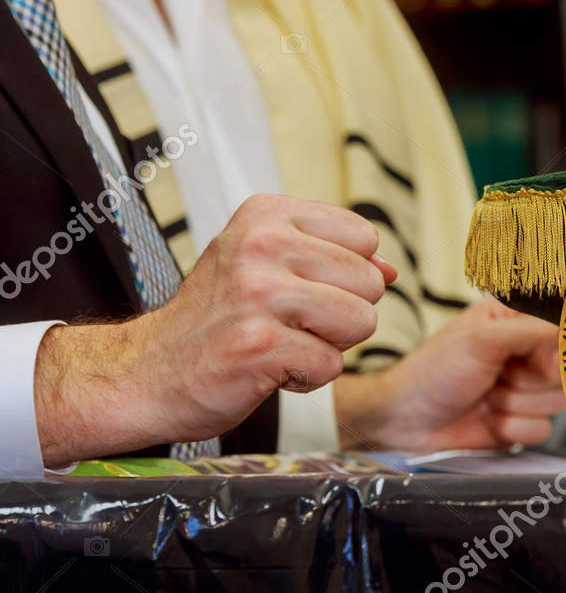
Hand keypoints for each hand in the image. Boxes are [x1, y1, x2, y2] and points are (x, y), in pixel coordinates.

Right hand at [34, 194, 394, 465]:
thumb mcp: (265, 265)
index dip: (347, 274)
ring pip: (361, 322)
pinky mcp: (259, 345)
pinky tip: (268, 368)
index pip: (365, 237)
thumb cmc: (216, 319)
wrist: (147, 371)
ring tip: (282, 342)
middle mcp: (261, 244)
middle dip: (342, 313)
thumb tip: (390, 270)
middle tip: (289, 322)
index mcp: (266, 215)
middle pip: (370, 282)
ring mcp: (258, 294)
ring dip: (330, 345)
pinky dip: (307, 377)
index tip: (301, 288)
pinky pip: (332, 364)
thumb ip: (332, 259)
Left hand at [334, 299, 563, 451]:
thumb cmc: (432, 371)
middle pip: (564, 372)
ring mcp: (525, 390)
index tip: (540, 360)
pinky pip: (541, 430)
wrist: (406, 419)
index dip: (558, 349)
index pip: (564, 331)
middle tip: (496, 376)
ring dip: (514, 405)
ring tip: (486, 397)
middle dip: (527, 381)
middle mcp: (526, 354)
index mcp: (517, 322)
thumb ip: (530, 331)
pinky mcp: (522, 422)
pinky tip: (488, 419)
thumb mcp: (480, 339)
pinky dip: (511, 428)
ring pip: (555, 403)